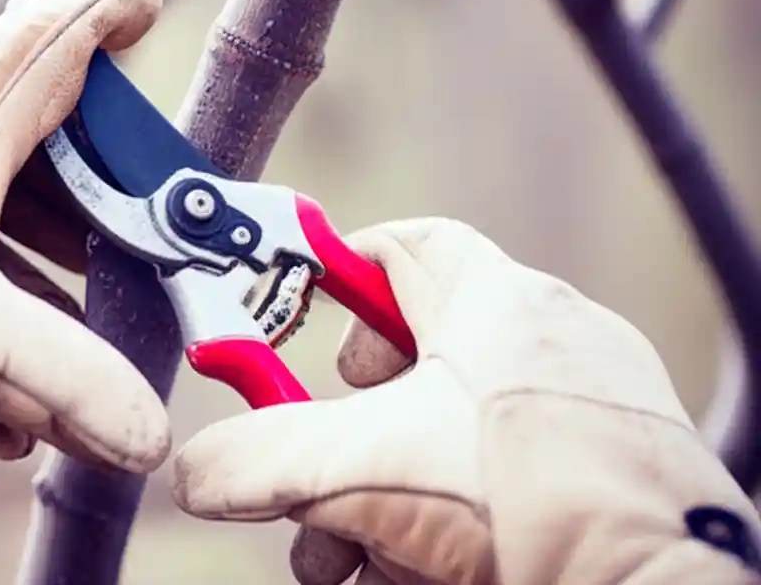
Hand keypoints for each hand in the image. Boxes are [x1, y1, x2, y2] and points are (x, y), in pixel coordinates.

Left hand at [0, 0, 170, 540]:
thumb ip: (77, 383)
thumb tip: (150, 438)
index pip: (38, 51)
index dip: (98, 20)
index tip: (141, 2)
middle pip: (18, 152)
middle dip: (85, 198)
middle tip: (133, 231)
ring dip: (39, 292)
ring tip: (87, 340)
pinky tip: (13, 421)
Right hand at [173, 218, 760, 583]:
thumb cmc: (536, 500)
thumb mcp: (357, 471)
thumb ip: (257, 461)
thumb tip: (196, 474)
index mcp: (494, 302)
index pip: (401, 245)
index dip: (334, 272)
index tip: (294, 316)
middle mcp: (542, 345)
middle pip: (407, 369)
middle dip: (342, 441)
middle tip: (317, 479)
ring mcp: (578, 412)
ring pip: (444, 443)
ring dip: (379, 502)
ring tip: (350, 559)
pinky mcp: (601, 477)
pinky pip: (495, 485)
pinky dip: (440, 526)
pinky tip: (407, 573)